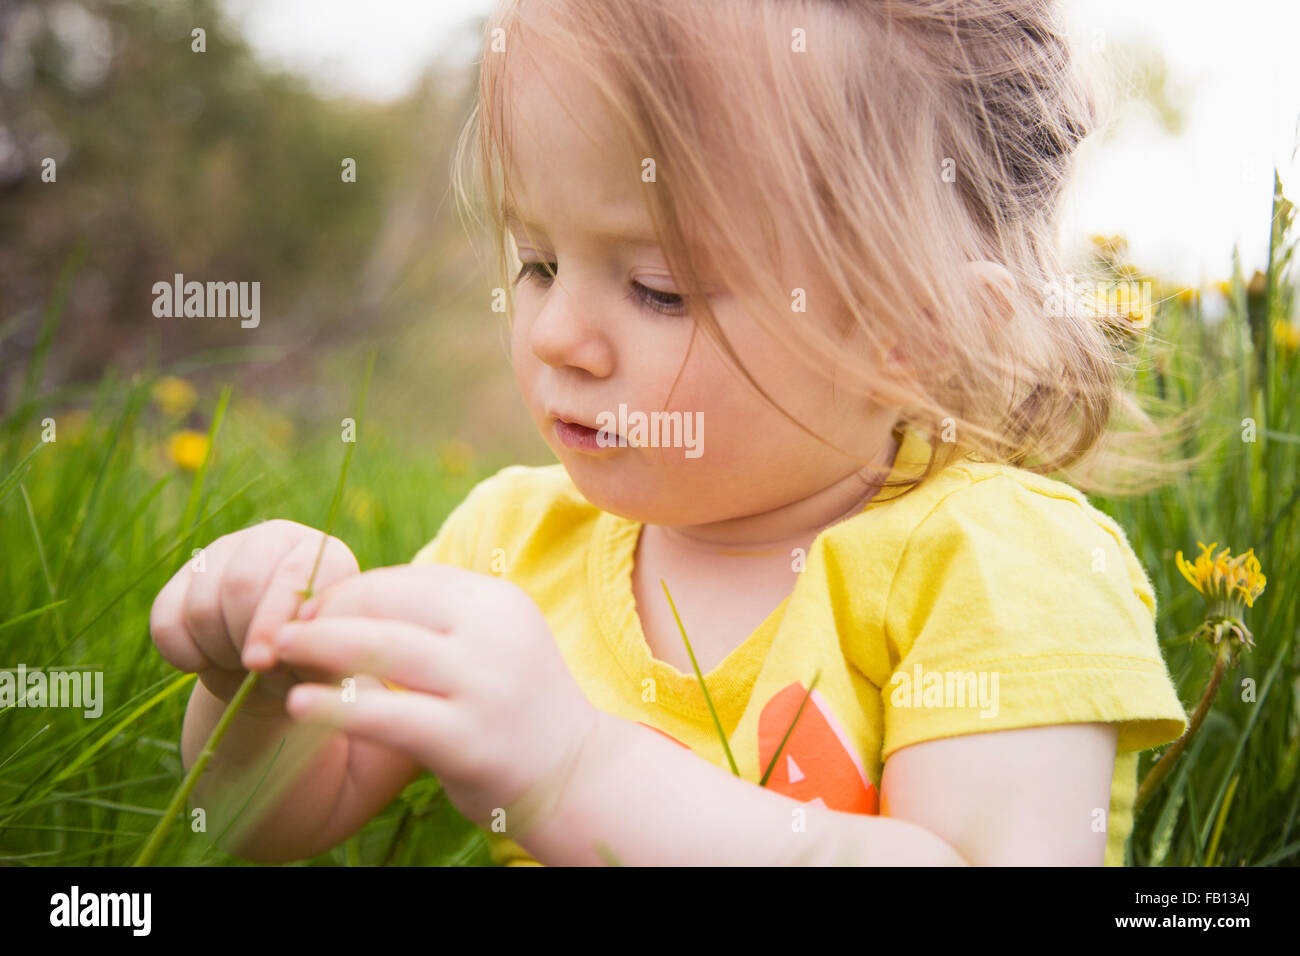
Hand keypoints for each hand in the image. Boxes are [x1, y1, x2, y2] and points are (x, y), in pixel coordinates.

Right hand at [149, 519, 360, 717]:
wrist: (274, 672)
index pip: (293, 576)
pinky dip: (182, 652)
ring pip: (201, 603)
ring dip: (218, 649)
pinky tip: (205, 662)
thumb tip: (284, 641)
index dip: (273, 623)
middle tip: (258, 666)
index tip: (265, 664)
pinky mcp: (185, 577)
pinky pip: (165, 618)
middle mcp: (274, 541)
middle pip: (240, 582)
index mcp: (324, 555)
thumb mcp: (327, 660)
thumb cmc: (313, 663)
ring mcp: (226, 552)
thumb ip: (315, 645)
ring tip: (241, 663)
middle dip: (244, 636)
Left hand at [268, 564, 603, 834]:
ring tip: (277, 653)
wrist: (574, 777)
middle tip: (281, 628)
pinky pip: (385, 715)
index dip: (350, 589)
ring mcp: (484, 686)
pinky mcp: (468, 740)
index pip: (407, 580)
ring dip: (319, 646)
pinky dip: (334, 706)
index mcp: (498, 602)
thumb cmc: (516, 708)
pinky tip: (299, 705)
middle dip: (326, 611)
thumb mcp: (492, 644)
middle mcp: (494, 634)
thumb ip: (439, 620)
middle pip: (389, 604)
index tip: (310, 608)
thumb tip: (352, 600)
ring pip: (381, 649)